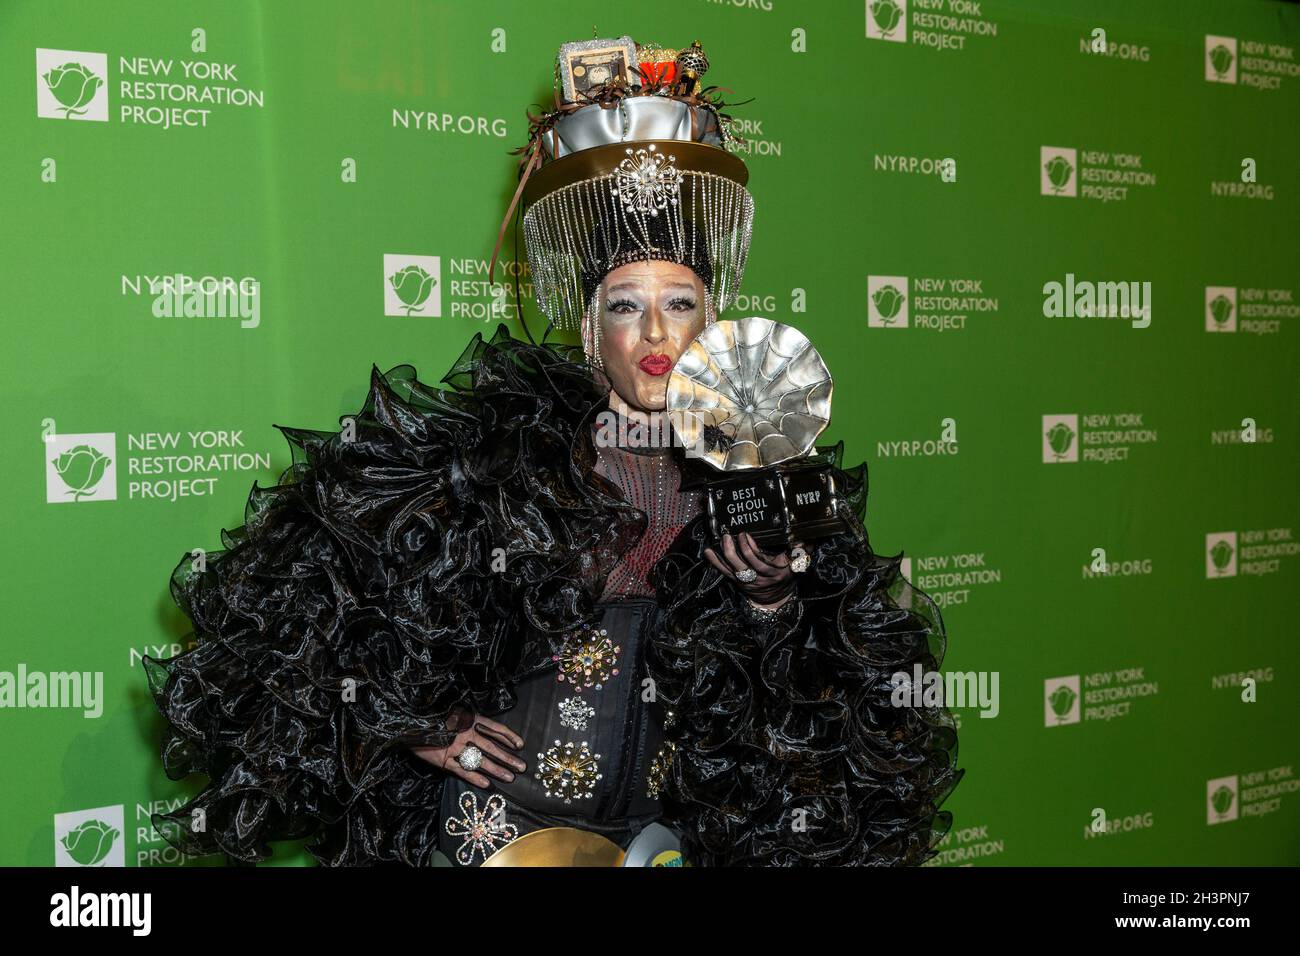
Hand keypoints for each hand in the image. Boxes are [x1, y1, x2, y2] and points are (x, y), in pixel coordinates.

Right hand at [409, 706, 525, 789]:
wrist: (409, 720)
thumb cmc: (433, 716)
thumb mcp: (453, 712)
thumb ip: (467, 720)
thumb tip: (483, 729)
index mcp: (469, 719)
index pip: (494, 728)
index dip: (509, 736)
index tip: (520, 745)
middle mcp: (464, 732)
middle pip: (491, 746)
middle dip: (507, 757)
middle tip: (522, 767)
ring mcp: (454, 746)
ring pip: (479, 760)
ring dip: (496, 769)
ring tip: (510, 778)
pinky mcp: (443, 759)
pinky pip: (462, 770)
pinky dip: (474, 777)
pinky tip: (487, 783)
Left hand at [704, 532, 794, 606]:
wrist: (775, 598)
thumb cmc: (785, 575)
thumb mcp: (796, 565)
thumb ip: (799, 551)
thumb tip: (806, 536)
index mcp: (776, 572)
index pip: (764, 562)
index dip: (752, 550)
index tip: (747, 535)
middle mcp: (761, 577)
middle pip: (747, 565)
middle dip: (739, 549)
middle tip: (733, 534)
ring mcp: (748, 581)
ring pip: (735, 568)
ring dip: (726, 553)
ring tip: (722, 539)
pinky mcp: (737, 582)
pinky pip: (724, 572)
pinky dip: (715, 562)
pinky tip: (708, 551)